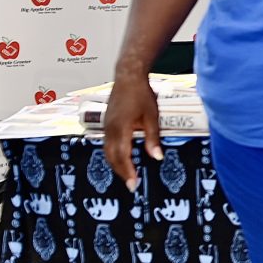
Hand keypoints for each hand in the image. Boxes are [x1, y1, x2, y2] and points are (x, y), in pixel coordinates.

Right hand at [102, 76, 162, 191]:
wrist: (128, 77)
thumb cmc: (142, 95)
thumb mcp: (152, 117)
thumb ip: (152, 139)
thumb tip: (157, 157)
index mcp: (121, 128)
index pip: (122, 156)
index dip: (127, 171)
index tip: (133, 184)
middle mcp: (110, 129)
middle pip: (112, 157)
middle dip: (121, 172)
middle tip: (131, 185)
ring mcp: (106, 126)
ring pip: (107, 151)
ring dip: (116, 164)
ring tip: (127, 175)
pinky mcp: (106, 123)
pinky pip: (107, 144)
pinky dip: (113, 154)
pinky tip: (122, 158)